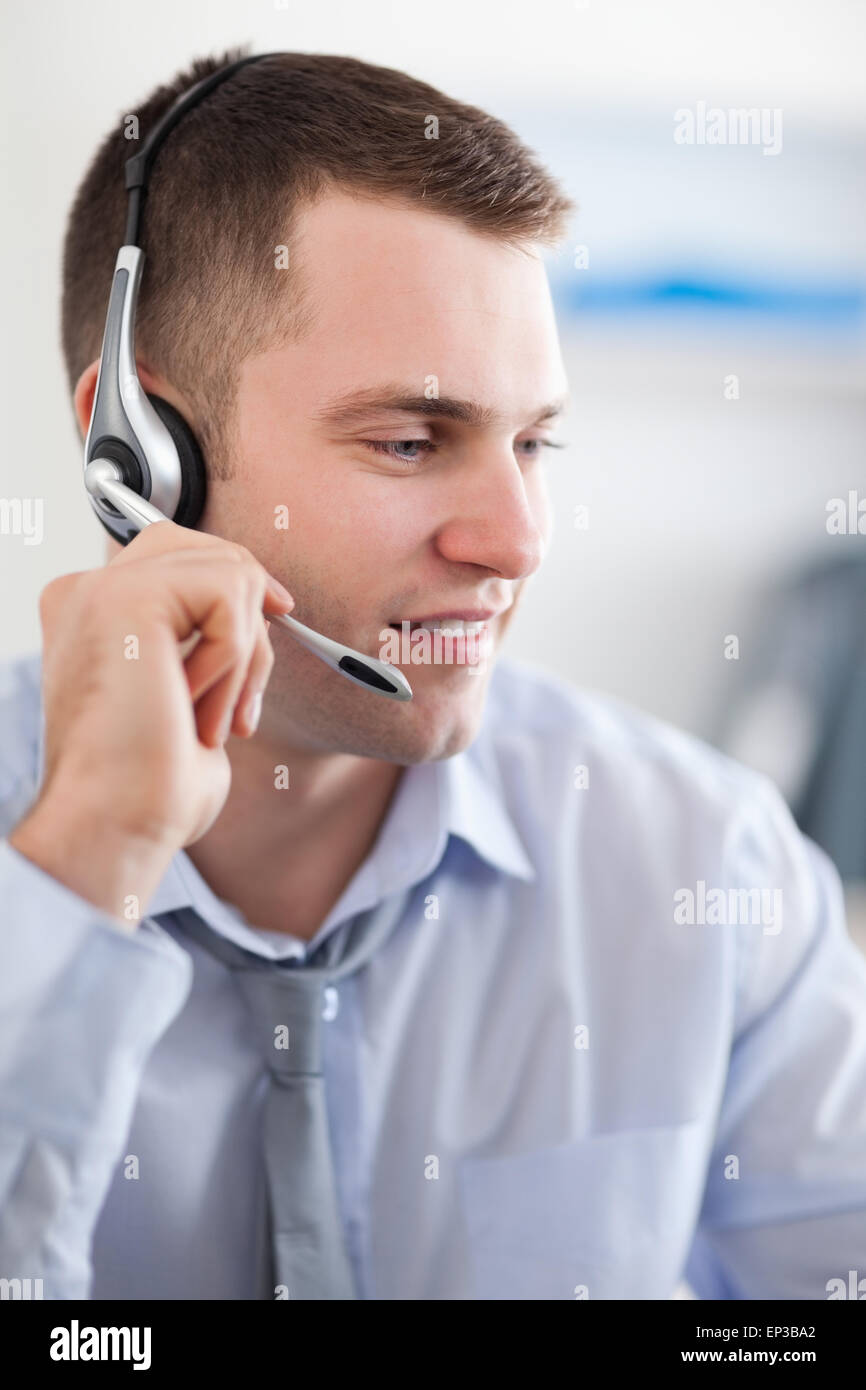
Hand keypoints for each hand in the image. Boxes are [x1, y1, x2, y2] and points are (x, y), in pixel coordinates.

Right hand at [9, 522, 293, 921]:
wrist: (115, 823)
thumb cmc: (151, 786)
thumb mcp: (191, 699)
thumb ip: (211, 642)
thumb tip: (265, 604)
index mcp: (91, 613)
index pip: (178, 556)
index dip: (239, 577)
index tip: (279, 611)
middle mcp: (87, 592)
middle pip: (207, 550)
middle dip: (252, 617)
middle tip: (248, 700)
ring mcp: (101, 588)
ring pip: (229, 573)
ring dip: (245, 659)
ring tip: (215, 723)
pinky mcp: (125, 596)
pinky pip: (226, 594)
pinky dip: (234, 660)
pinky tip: (196, 712)